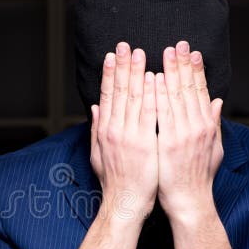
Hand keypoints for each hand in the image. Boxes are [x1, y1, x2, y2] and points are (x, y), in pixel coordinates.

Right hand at [90, 42, 157, 222]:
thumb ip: (97, 129)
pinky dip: (151, 95)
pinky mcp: (145, 143)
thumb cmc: (115, 181)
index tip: (112, 56)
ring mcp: (129, 136)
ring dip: (136, 73)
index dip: (109, 74)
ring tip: (140, 53)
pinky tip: (153, 78)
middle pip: (118, 91)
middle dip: (122, 66)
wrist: (125, 202)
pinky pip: (149, 114)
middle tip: (125, 45)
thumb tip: (96, 108)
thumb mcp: (98, 154)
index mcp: (105, 131)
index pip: (107, 96)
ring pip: (133, 98)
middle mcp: (114, 130)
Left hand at [154, 41, 223, 223]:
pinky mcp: (169, 143)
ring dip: (171, 72)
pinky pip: (162, 113)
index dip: (196, 70)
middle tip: (179, 43)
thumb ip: (213, 123)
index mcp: (206, 125)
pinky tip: (154, 78)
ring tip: (166, 52)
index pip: (200, 91)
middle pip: (189, 89)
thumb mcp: (213, 147)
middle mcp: (197, 126)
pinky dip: (159, 95)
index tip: (192, 52)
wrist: (189, 201)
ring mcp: (183, 133)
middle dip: (184, 64)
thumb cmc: (197, 177)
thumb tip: (218, 102)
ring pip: (176, 96)